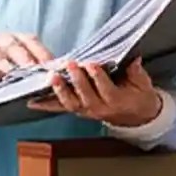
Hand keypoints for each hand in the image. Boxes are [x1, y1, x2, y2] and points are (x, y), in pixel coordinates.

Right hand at [0, 32, 53, 96]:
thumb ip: (35, 64)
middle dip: (25, 58)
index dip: (42, 52)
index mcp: (14, 38)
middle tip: (35, 72)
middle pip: (13, 46)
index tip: (54, 66)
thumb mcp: (16, 59)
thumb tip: (61, 72)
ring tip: (14, 78)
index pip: (30, 41)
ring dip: (5, 67)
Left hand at [27, 58, 162, 127]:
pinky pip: (61, 108)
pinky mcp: (78, 111)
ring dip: (60, 91)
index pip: (106, 89)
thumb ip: (137, 72)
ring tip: (52, 78)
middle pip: (86, 96)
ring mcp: (86, 111)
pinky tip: (33, 101)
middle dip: (77, 80)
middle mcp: (99, 109)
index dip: (98, 77)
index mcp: (117, 101)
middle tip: (70, 65)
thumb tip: (133, 59)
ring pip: (71, 104)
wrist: (137, 116)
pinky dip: (46, 105)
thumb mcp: (143, 84)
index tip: (92, 64)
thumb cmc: (138, 95)